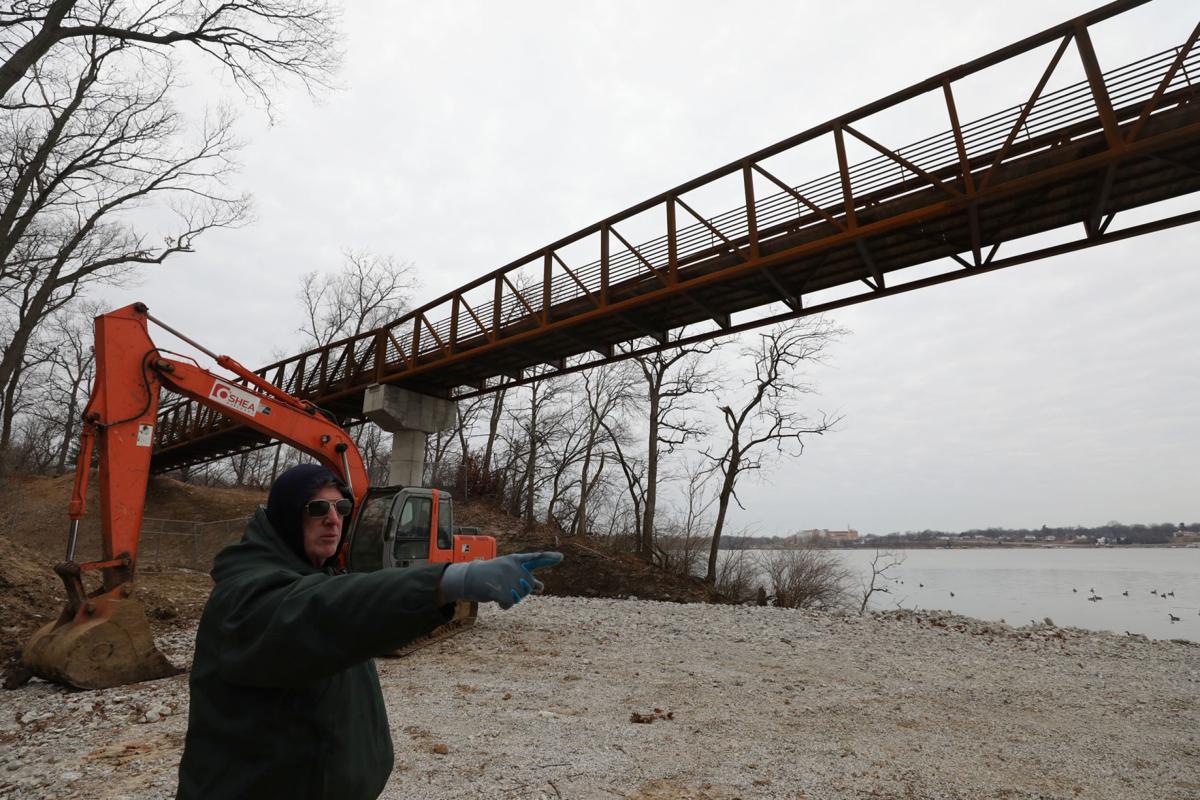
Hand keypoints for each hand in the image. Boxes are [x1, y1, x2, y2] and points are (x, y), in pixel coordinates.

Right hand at [440, 552, 562, 608]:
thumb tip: (541, 587)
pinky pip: (510, 603)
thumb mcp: (509, 572)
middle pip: (529, 587)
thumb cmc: (492, 575)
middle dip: (520, 592)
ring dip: (510, 598)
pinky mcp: (500, 588)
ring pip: (519, 597)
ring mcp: (506, 577)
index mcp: (516, 560)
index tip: (561, 557)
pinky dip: (504, 605)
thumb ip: (526, 578)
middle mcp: (513, 567)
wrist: (470, 577)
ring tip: (499, 590)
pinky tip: (497, 599)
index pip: (536, 558)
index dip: (549, 558)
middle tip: (505, 586)